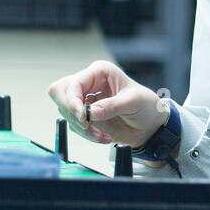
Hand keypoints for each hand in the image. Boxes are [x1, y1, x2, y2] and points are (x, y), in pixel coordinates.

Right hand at [46, 60, 169, 146]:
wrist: (150, 125)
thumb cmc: (146, 106)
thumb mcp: (134, 102)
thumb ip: (112, 106)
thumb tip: (91, 112)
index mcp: (100, 72)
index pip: (74, 83)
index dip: (72, 100)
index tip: (82, 117)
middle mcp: (89, 83)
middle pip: (59, 92)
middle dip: (70, 112)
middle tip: (85, 125)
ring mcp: (84, 100)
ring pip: (66, 112)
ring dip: (82, 128)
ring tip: (102, 135)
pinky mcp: (85, 116)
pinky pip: (75, 126)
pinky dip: (87, 135)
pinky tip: (104, 137)